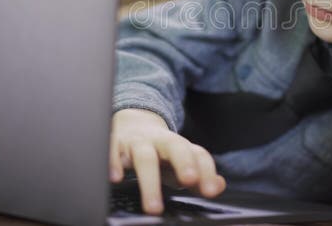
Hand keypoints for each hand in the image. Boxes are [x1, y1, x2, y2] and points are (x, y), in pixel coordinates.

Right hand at [109, 108, 226, 214]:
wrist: (132, 124)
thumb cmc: (159, 152)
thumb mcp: (180, 163)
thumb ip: (200, 176)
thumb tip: (219, 186)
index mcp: (180, 146)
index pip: (198, 154)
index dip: (207, 171)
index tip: (211, 190)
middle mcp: (160, 141)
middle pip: (175, 146)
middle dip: (183, 162)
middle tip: (190, 181)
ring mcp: (137, 142)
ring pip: (144, 157)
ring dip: (149, 181)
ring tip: (153, 207)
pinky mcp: (115, 143)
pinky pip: (112, 150)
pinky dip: (113, 163)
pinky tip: (116, 178)